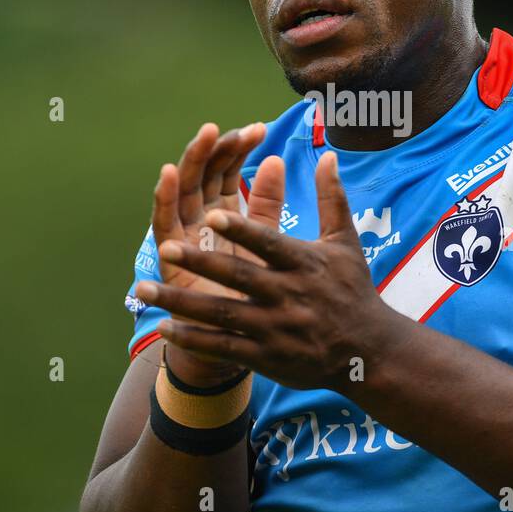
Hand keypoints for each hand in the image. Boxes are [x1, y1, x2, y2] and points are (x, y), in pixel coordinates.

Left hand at [135, 151, 405, 392]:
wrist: (368, 353)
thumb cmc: (352, 290)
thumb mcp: (344, 242)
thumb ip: (331, 198)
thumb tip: (327, 154)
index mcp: (304, 264)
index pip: (268, 244)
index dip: (241, 230)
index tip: (211, 215)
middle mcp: (287, 296)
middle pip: (238, 277)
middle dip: (201, 263)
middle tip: (166, 249)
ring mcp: (274, 329)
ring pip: (221, 314)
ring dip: (180, 303)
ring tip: (144, 288)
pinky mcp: (266, 357)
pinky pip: (224, 348)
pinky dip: (194, 340)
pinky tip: (165, 328)